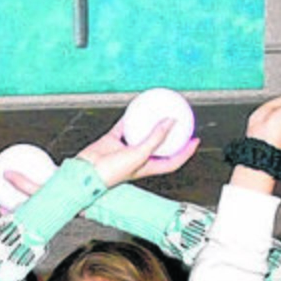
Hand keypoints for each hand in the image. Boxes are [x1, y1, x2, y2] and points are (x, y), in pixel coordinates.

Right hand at [77, 112, 197, 186]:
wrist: (85, 173)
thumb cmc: (110, 174)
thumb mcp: (139, 155)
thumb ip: (156, 138)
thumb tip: (171, 121)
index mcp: (146, 168)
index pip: (172, 161)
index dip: (186, 152)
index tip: (195, 140)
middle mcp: (137, 159)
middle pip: (159, 146)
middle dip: (170, 135)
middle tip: (180, 120)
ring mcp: (124, 150)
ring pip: (141, 133)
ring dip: (149, 123)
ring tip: (159, 110)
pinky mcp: (112, 141)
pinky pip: (124, 125)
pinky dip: (129, 116)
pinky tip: (135, 106)